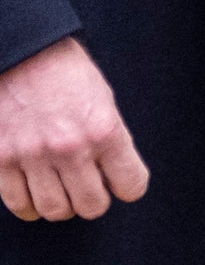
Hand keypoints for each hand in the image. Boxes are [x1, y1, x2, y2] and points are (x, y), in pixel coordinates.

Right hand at [0, 35, 148, 221]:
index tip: (123, 184)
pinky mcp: (2, 159)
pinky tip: (36, 195)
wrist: (23, 54)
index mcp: (104, 130)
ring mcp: (33, 156)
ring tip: (63, 191)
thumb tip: (115, 174)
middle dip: (95, 201)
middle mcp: (71, 148)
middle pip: (92, 206)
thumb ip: (110, 139)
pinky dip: (30, 205)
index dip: (129, 187)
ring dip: (63, 205)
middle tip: (91, 189)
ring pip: (55, 210)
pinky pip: (19, 203)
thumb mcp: (104, 100)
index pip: (132, 185)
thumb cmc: (67, 73)